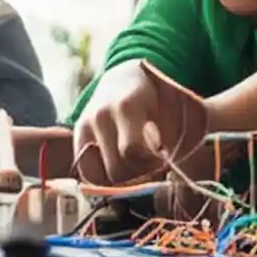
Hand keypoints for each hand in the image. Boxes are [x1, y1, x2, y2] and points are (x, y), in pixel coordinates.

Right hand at [72, 61, 206, 185]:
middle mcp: (101, 115)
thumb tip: (178, 170)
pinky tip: (119, 164)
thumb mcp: (172, 111)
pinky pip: (87, 171)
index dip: (151, 163)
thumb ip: (177, 139)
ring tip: (136, 163)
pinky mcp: (78, 134)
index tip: (162, 157)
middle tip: (151, 163)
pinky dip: (103, 176)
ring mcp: (86, 125)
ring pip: (100, 176)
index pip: (132, 151)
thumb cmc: (157, 99)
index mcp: (128, 105)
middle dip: (138, 174)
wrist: (125, 79)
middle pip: (116, 170)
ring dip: (122, 177)